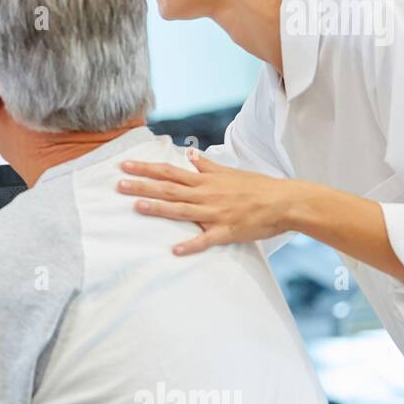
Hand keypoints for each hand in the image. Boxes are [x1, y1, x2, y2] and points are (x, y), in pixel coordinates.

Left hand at [117, 150, 296, 254]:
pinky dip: (191, 245)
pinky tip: (174, 250)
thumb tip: (190, 153)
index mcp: (205, 181)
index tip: (125, 166)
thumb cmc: (256, 187)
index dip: (146, 169)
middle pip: (169, 189)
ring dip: (159, 209)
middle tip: (119, 184)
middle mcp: (206, 194)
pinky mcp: (226, 231)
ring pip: (182, 210)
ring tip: (137, 207)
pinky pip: (206, 239)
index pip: (169, 172)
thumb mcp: (229, 172)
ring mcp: (215, 213)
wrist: (284, 202)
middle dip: (143, 186)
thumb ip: (206, 166)